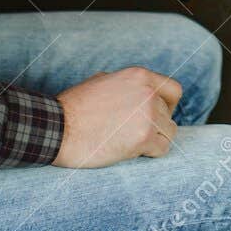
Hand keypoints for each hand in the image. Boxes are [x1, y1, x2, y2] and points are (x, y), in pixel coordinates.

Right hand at [51, 66, 182, 168]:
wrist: (57, 128)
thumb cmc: (74, 107)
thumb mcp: (102, 81)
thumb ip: (127, 85)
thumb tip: (140, 91)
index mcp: (139, 76)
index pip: (173, 90)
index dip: (168, 105)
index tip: (159, 115)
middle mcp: (148, 93)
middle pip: (168, 114)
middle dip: (155, 125)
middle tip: (133, 134)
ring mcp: (148, 115)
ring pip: (168, 132)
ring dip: (153, 140)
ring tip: (130, 142)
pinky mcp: (144, 138)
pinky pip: (161, 149)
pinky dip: (149, 153)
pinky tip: (129, 151)